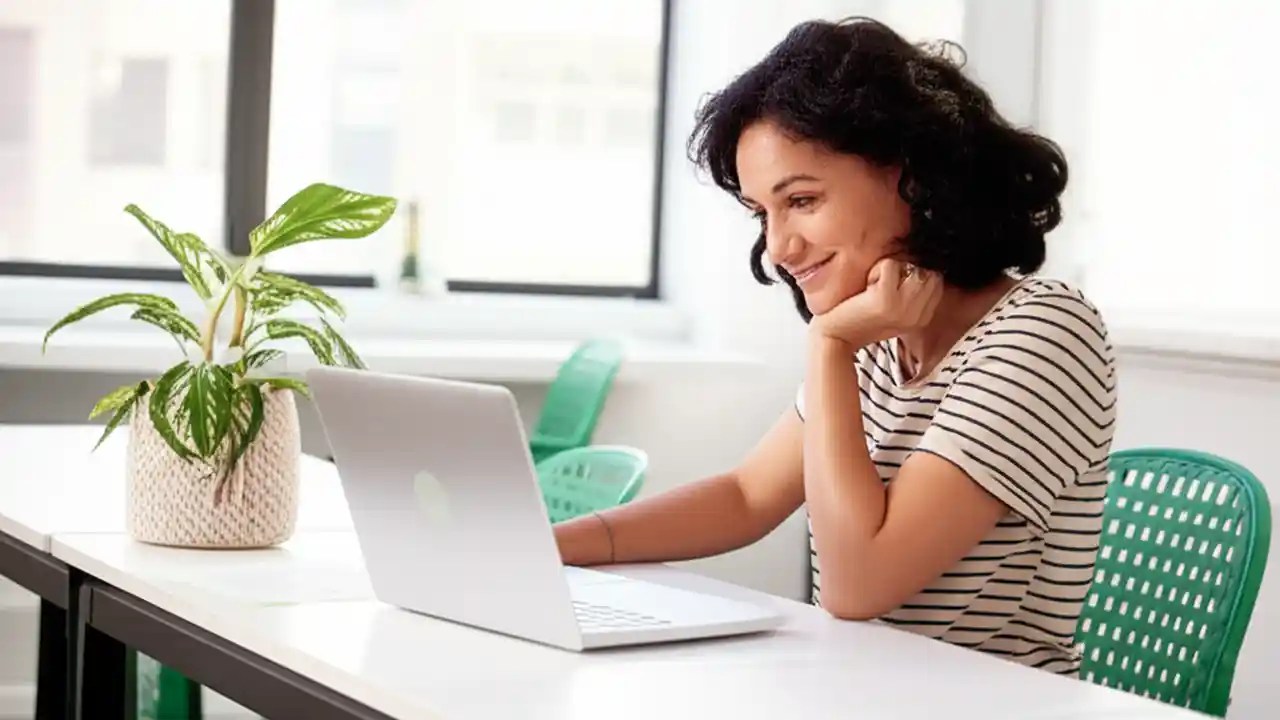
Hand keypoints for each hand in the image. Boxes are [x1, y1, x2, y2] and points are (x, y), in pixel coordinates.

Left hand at [811, 258, 943, 348]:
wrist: (834, 339)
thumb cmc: (859, 321)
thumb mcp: (894, 313)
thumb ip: (911, 295)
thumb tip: (920, 267)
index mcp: (922, 319)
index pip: (936, 281)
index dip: (914, 275)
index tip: (892, 287)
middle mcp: (917, 315)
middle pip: (929, 273)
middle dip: (906, 271)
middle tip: (881, 286)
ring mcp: (904, 308)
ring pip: (913, 267)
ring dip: (891, 269)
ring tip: (874, 287)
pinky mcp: (886, 299)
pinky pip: (890, 265)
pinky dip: (876, 270)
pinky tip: (866, 288)